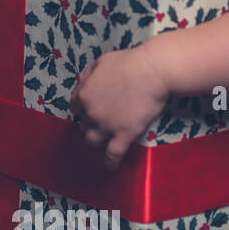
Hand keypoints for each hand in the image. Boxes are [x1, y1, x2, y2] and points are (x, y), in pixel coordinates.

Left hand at [69, 44, 170, 170]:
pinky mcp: (124, 134)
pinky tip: (109, 167)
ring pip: (92, 140)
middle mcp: (91, 112)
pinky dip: (109, 162)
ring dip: (95, 140)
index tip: (88, 109)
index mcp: (84, 94)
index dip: (83, 108)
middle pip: (84, 124)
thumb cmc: (128, 62)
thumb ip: (87, 77)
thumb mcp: (100, 63)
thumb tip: (81, 86)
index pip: (75, 107)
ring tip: (101, 142)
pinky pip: (113, 154)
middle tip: (101, 120)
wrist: (153, 70)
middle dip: (90, 122)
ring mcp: (107, 125)